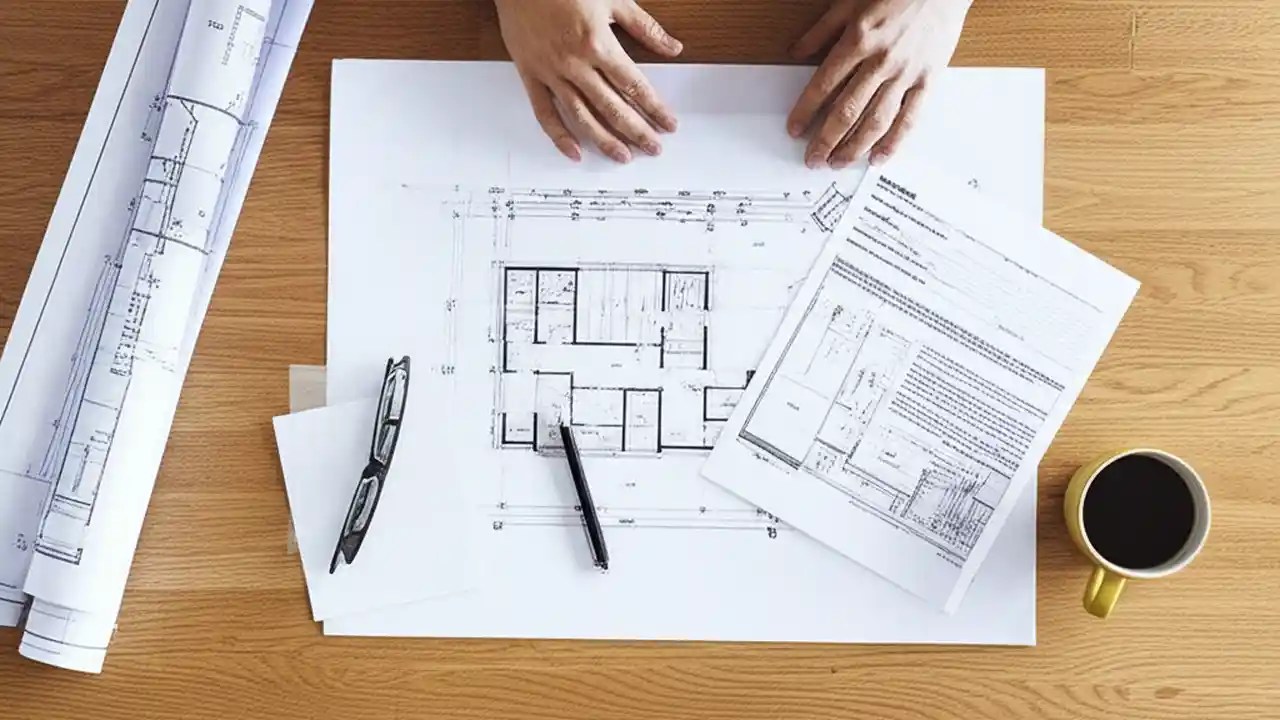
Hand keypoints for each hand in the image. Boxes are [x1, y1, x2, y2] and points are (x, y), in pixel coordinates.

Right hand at [495, 0, 683, 162]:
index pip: (634, 85)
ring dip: (604, 140)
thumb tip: (672, 48)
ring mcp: (551, 72)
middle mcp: (575, 63)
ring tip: (622, 157)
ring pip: (581, 116)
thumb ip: (645, 27)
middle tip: (653, 149)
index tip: (668, 124)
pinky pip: (544, 112)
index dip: (654, 108)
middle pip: (612, 107)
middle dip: (636, 131)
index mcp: (599, 43)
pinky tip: (575, 152)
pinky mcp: (530, 74)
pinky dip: (559, 135)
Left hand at [787, 0, 970, 168]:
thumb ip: (821, 30)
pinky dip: (894, 142)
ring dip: (854, 147)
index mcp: (858, 40)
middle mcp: (881, 61)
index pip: (823, 85)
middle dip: (825, 140)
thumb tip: (795, 52)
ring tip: (838, 163)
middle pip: (846, 111)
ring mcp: (906, 74)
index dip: (805, 111)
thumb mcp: (850, 2)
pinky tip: (879, 157)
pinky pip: (910, 118)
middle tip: (813, 159)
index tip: (795, 129)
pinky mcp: (928, 80)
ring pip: (876, 120)